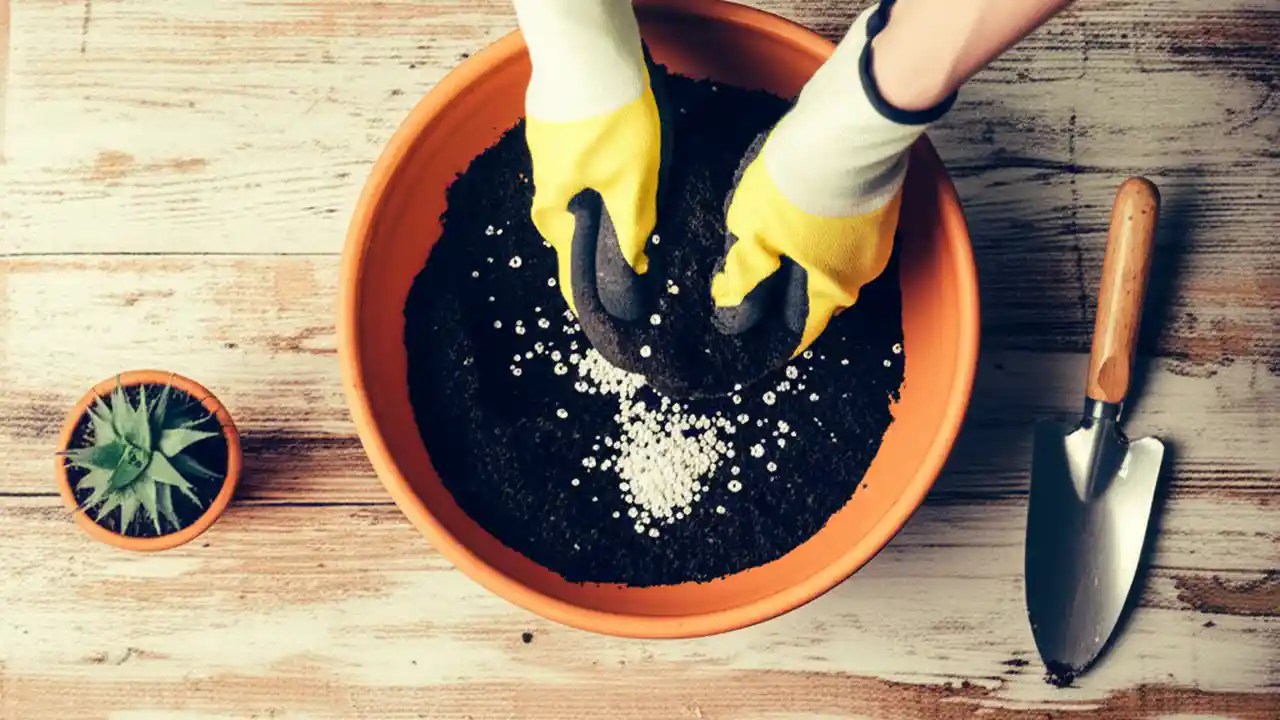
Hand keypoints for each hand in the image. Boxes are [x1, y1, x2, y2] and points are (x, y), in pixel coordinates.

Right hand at [516, 0, 663, 322]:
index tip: (579, 284)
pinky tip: (611, 136)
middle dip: (582, 217)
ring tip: (619, 177)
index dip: (570, 263)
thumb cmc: (612, 121)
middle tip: (609, 223)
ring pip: (566, 168)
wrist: (592, 51)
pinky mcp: (552, 102)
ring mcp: (543, 129)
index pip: (557, 238)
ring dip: (587, 179)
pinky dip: (588, 147)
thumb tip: (633, 266)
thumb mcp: (632, 182)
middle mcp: (540, 162)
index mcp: (554, 191)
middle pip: (560, 202)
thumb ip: (632, 226)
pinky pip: (570, 137)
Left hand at [711, 1, 951, 357]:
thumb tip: (730, 307)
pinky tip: (798, 213)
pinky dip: (819, 233)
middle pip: (817, 297)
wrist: (849, 122)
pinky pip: (843, 233)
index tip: (751, 345)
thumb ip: (743, 276)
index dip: (772, 342)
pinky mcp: (879, 204)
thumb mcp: (753, 231)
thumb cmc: (798, 184)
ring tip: (774, 248)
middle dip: (787, 298)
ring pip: (831, 262)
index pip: (800, 333)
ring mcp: (876, 237)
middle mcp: (862, 272)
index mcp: (830, 290)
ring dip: (804, 261)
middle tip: (756, 291)